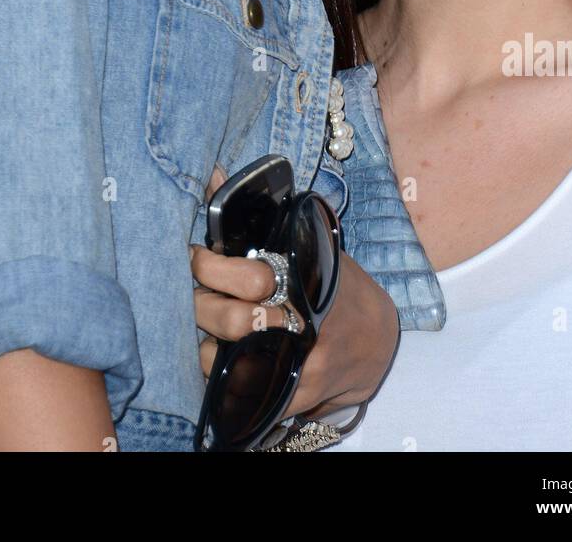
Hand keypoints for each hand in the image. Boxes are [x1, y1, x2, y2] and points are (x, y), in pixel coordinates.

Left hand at [190, 166, 398, 417]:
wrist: (378, 340)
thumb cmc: (340, 285)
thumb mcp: (311, 245)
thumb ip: (263, 218)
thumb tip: (215, 174)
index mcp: (305, 279)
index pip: (249, 277)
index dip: (211, 267)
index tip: (195, 255)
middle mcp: (302, 325)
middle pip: (228, 319)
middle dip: (200, 304)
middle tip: (193, 292)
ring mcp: (299, 366)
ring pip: (223, 361)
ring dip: (204, 343)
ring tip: (204, 326)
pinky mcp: (293, 397)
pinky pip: (238, 391)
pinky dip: (223, 376)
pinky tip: (223, 358)